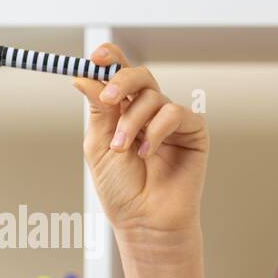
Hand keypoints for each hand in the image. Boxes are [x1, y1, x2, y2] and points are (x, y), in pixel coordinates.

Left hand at [73, 43, 209, 242]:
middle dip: (122, 81)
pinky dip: (157, 130)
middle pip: (139, 76)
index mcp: (124, 112)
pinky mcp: (193, 131)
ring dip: (133, 122)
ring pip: (153, 97)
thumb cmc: (121, 190)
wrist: (144, 221)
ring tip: (125, 149)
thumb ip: (97, 111)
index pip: (119, 75)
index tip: (96, 57)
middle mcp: (148, 113)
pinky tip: (148, 152)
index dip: (110, 59)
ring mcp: (171, 121)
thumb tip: (84, 77)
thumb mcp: (99, 146)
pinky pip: (175, 112)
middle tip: (109, 98)